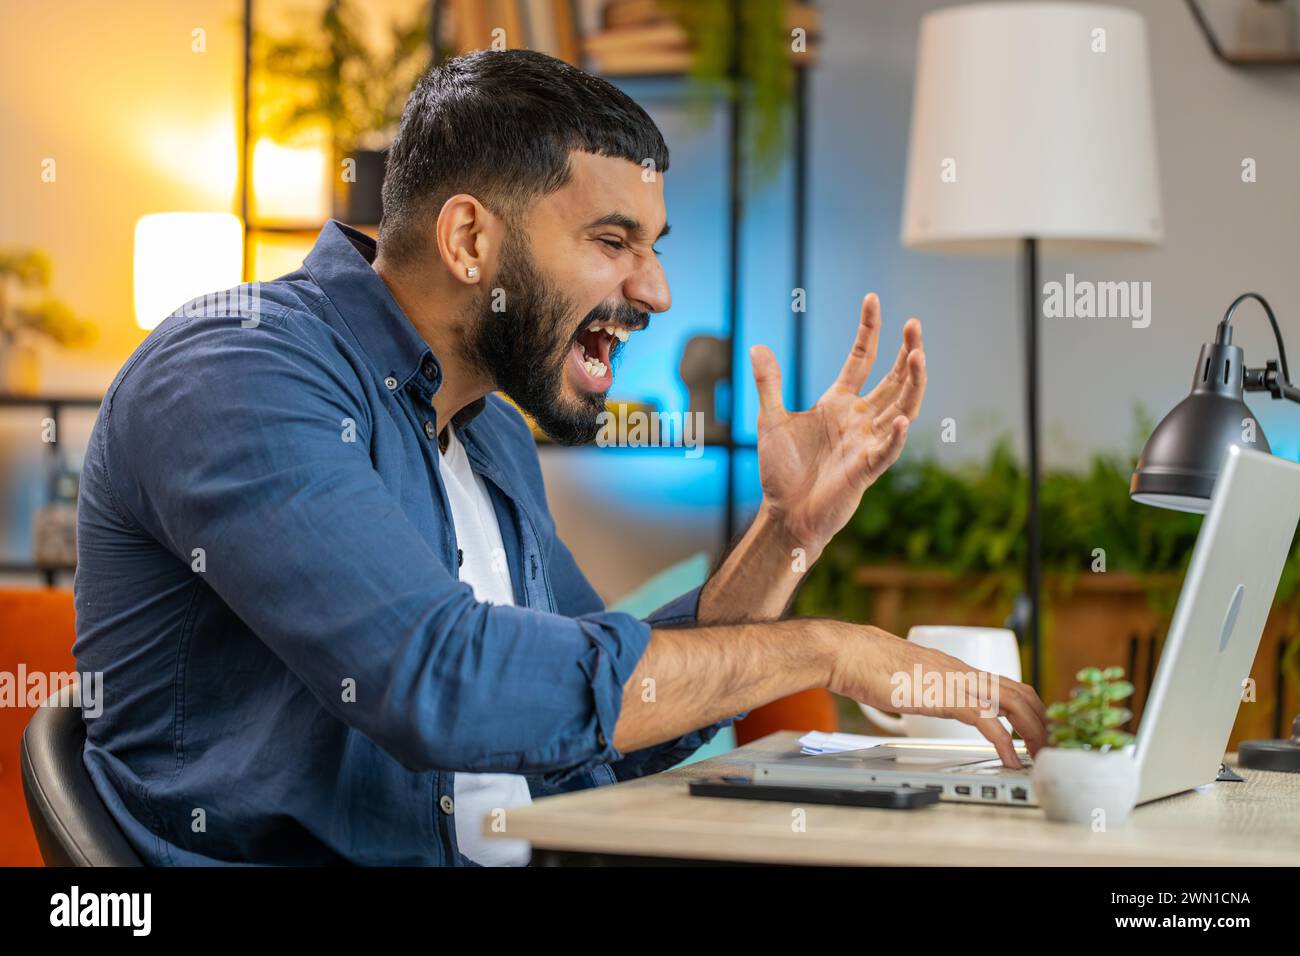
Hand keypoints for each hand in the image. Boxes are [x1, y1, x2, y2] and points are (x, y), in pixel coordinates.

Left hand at [751, 293, 924, 558]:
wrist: (784, 513)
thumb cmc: (782, 471)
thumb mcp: (771, 419)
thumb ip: (768, 383)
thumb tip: (757, 346)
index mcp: (839, 403)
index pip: (861, 359)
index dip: (869, 330)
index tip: (872, 299)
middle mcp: (859, 419)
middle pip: (892, 379)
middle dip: (906, 351)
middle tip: (915, 323)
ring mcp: (866, 443)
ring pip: (901, 408)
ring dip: (912, 385)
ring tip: (919, 356)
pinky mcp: (865, 470)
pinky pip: (886, 451)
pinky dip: (896, 437)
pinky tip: (903, 419)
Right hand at [825, 623, 1047, 766]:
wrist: (850, 653)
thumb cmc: (867, 664)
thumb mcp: (905, 677)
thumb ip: (921, 686)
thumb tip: (918, 695)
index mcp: (955, 668)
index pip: (1008, 684)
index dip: (1029, 708)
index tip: (1036, 730)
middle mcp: (963, 673)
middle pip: (1022, 692)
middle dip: (1042, 721)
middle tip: (1047, 747)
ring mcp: (957, 683)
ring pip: (1015, 703)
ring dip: (1034, 732)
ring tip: (1040, 755)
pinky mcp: (946, 697)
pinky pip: (988, 722)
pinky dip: (1007, 743)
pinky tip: (1012, 760)